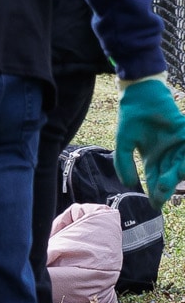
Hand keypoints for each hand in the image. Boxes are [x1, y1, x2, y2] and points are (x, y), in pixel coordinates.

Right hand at [116, 75, 184, 206]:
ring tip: (170, 180)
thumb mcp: (123, 143)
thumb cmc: (131, 119)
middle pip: (169, 177)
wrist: (140, 96)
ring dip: (178, 174)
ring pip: (181, 165)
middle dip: (166, 187)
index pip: (154, 181)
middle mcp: (166, 155)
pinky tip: (182, 167)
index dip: (155, 194)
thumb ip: (124, 163)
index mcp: (152, 159)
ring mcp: (177, 145)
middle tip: (162, 192)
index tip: (155, 206)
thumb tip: (128, 184)